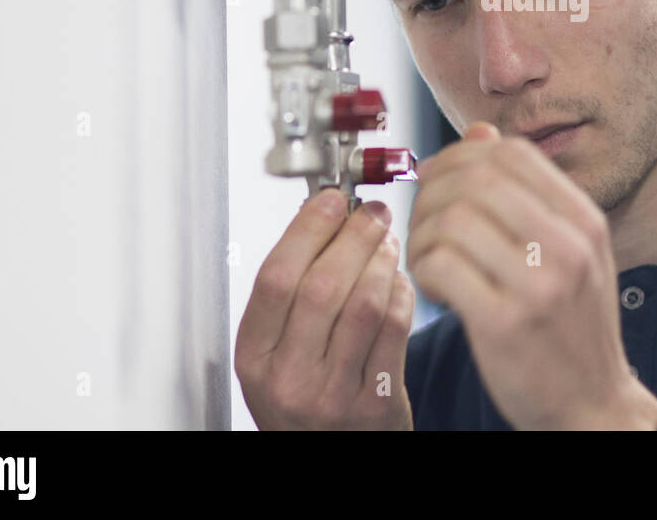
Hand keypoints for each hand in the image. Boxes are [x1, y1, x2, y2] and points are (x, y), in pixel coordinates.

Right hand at [235, 189, 414, 429]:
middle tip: (372, 212)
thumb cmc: (305, 394)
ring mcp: (333, 393)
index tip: (330, 200)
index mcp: (255, 356)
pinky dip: (401, 292)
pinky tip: (398, 280)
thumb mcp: (275, 351)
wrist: (329, 454)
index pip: (275, 277)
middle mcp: (288, 377)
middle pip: (321, 286)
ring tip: (387, 242)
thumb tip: (323, 217)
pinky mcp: (376, 403)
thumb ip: (290, 294)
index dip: (306, 229)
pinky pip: (395, 329)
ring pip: (363, 303)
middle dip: (353, 236)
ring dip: (381, 260)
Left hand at [406, 123, 656, 429]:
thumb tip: (481, 135)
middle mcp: (569, 246)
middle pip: (477, 178)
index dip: (461, 155)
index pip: (512, 153)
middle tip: (423, 218)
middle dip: (433, 191)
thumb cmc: (572, 328)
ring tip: (428, 258)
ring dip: (423, 234)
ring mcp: (540, 285)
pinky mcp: (504, 323)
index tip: (439, 178)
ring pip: (452, 219)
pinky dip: (423, 269)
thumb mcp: (570, 252)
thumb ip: (528, 195)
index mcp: (585, 220)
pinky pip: (441, 266)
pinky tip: (434, 287)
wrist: (592, 406)